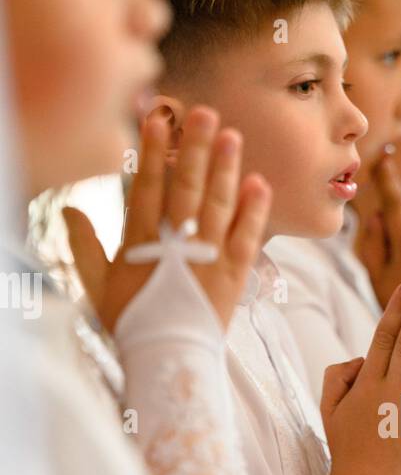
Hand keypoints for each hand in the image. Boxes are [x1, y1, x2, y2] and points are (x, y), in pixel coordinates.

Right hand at [65, 106, 270, 334]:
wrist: (168, 362)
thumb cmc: (131, 323)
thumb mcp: (98, 286)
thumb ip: (84, 246)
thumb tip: (66, 210)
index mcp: (142, 243)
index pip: (148, 187)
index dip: (154, 152)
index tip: (158, 119)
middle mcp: (178, 245)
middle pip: (187, 188)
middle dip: (195, 148)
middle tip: (204, 112)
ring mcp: (209, 259)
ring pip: (219, 206)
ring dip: (226, 169)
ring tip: (232, 135)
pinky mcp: (235, 276)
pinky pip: (247, 238)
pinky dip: (254, 211)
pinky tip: (259, 183)